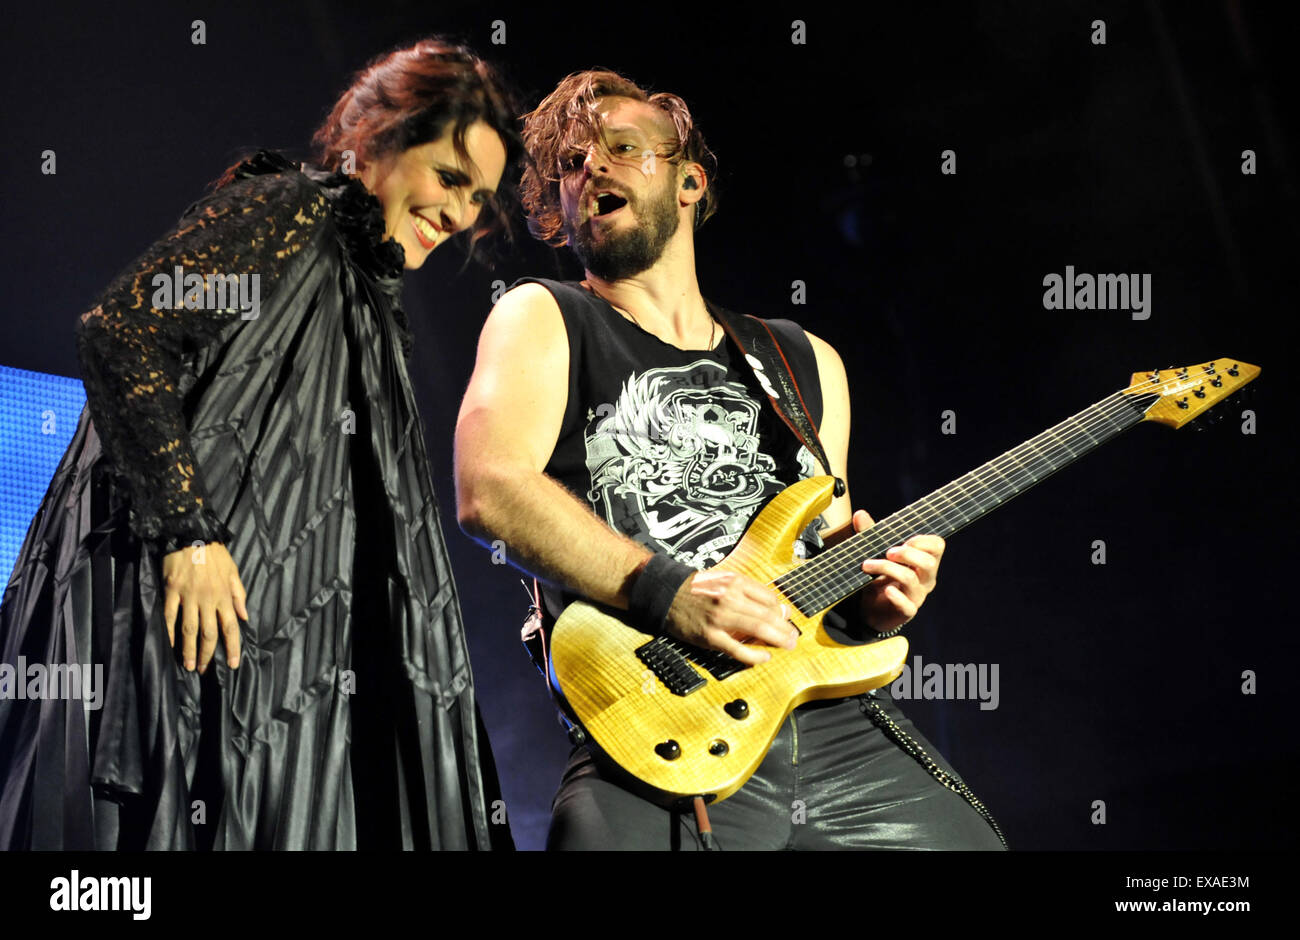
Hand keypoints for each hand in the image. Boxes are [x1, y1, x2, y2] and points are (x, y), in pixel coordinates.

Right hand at [161, 542, 247, 672]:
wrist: (191, 533)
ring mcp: (188, 596)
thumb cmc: (214, 552)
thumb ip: (238, 594)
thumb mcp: (233, 571)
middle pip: (208, 633)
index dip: (232, 647)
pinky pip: (169, 615)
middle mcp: (208, 599)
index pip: (231, 627)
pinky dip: (169, 632)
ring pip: (189, 629)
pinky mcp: (172, 591)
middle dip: (207, 654)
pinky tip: (169, 645)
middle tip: (203, 670)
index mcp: (224, 595)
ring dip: (188, 650)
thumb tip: (244, 616)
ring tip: (187, 666)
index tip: (232, 664)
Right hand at [665, 569, 798, 665]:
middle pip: (767, 615)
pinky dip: (754, 655)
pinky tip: (764, 657)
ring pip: (757, 630)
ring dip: (777, 639)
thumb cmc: (697, 589)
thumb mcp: (725, 580)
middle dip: (785, 628)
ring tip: (787, 645)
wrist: (667, 594)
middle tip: (793, 637)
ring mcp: (720, 618)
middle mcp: (729, 598)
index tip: (786, 620)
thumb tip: (777, 608)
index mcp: (735, 582)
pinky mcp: (711, 636)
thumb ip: (750, 592)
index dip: (781, 611)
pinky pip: (738, 649)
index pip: (768, 598)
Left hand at [852, 510, 943, 633]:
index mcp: (922, 561)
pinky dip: (896, 596)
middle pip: (929, 562)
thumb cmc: (880, 577)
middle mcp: (925, 578)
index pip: (937, 546)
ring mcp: (917, 596)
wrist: (871, 609)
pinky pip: (907, 606)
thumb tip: (860, 514)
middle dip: (907, 554)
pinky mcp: (906, 612)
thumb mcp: (875, 554)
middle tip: (888, 552)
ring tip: (867, 565)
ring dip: (888, 568)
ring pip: (912, 579)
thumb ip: (870, 535)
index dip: (923, 540)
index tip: (903, 540)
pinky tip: (886, 590)